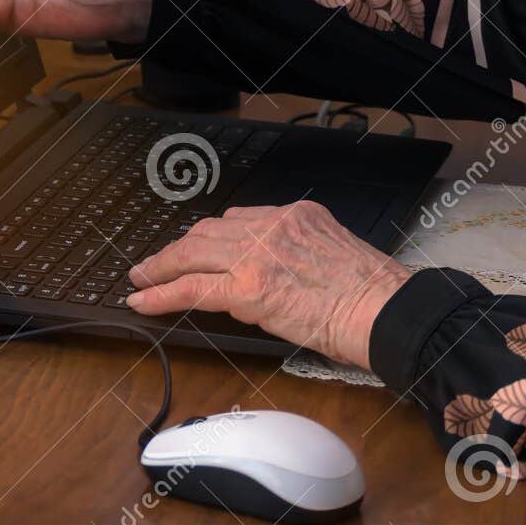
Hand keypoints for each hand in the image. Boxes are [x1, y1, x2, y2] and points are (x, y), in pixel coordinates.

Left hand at [127, 201, 410, 368]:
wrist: (384, 309)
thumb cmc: (372, 294)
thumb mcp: (335, 252)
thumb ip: (299, 252)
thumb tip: (275, 274)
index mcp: (298, 214)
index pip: (240, 219)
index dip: (212, 237)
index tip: (198, 247)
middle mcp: (273, 224)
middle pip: (209, 230)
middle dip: (178, 247)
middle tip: (155, 262)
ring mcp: (257, 253)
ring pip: (192, 252)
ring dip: (161, 266)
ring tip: (141, 278)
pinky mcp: (247, 288)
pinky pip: (191, 287)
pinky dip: (161, 293)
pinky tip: (142, 299)